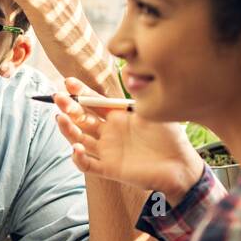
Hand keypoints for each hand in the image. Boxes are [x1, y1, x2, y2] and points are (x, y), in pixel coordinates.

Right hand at [53, 78, 204, 204]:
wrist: (181, 164)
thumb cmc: (170, 137)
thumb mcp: (153, 111)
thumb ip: (137, 95)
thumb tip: (127, 71)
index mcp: (118, 116)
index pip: (93, 102)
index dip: (80, 92)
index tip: (69, 82)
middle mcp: (109, 132)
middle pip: (81, 119)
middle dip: (69, 108)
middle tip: (59, 98)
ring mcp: (107, 150)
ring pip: (79, 139)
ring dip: (68, 130)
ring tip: (61, 119)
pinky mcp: (109, 169)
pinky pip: (88, 165)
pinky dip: (79, 158)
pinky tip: (77, 148)